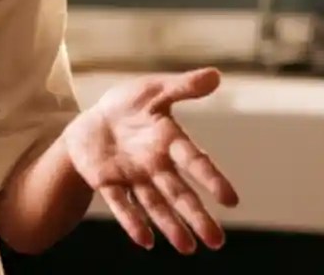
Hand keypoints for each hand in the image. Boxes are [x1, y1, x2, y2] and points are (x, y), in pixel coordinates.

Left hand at [63, 68, 239, 254]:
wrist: (93, 120)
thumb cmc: (130, 105)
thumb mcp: (153, 90)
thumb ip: (182, 87)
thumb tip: (216, 75)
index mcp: (169, 140)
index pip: (194, 160)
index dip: (211, 178)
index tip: (231, 200)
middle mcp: (155, 164)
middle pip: (178, 192)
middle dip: (196, 215)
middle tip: (216, 241)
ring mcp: (133, 175)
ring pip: (154, 203)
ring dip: (170, 225)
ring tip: (187, 247)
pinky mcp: (108, 182)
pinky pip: (121, 203)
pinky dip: (132, 221)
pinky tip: (145, 241)